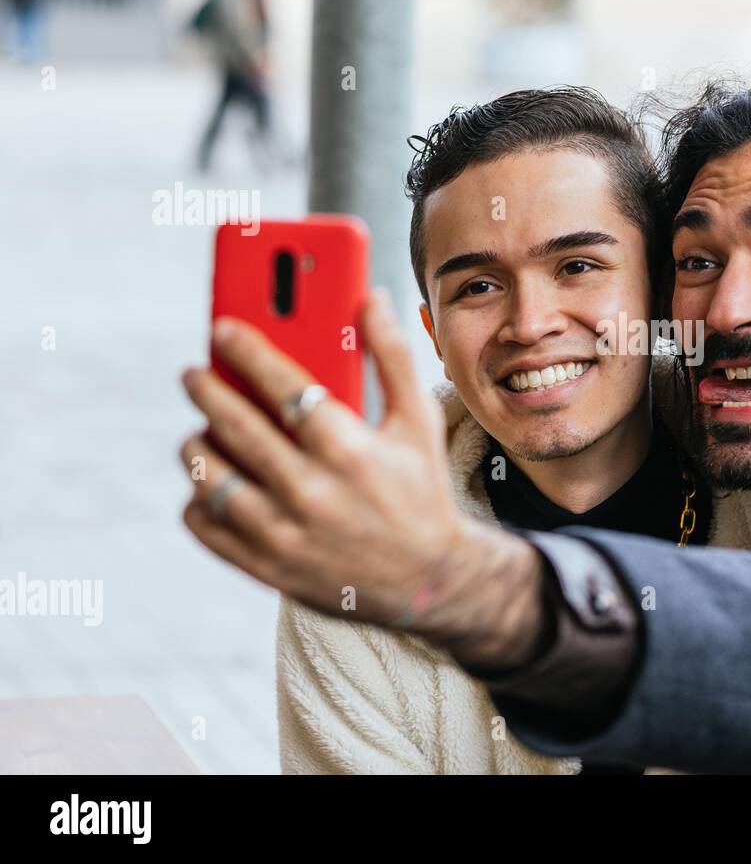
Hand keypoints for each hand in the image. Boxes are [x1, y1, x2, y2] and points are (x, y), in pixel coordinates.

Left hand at [178, 289, 546, 669]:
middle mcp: (311, 491)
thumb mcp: (419, 422)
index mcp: (349, 450)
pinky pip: (205, 523)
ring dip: (198, 445)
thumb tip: (371, 298)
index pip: (283, 387)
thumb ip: (393, 356)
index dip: (247, 351)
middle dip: (206, 390)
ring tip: (203, 431)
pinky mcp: (266, 565)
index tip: (222, 328)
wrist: (427, 581)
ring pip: (210, 476)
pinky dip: (198, 498)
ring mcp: (283, 533)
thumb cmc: (421, 490)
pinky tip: (212, 480)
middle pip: (235, 427)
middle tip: (194, 373)